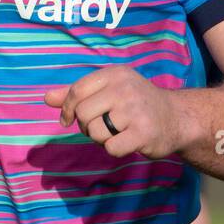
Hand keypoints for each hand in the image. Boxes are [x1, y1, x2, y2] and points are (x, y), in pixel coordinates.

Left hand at [44, 65, 191, 159]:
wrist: (177, 118)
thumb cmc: (134, 104)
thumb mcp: (108, 91)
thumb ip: (76, 94)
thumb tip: (46, 98)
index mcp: (114, 74)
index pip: (76, 92)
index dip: (67, 109)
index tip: (69, 120)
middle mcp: (124, 88)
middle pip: (82, 114)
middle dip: (86, 125)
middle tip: (103, 126)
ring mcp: (134, 111)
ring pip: (94, 132)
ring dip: (101, 138)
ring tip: (118, 131)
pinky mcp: (143, 133)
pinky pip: (110, 148)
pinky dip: (115, 149)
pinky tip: (128, 141)